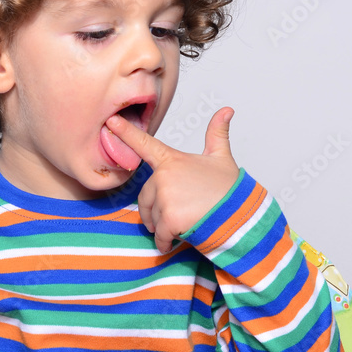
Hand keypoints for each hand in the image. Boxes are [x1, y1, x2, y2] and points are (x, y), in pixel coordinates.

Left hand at [106, 107, 238, 252]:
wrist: (241, 216)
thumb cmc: (229, 189)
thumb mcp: (222, 159)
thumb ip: (217, 134)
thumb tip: (227, 110)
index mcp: (172, 160)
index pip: (144, 144)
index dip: (125, 132)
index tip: (110, 121)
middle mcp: (164, 176)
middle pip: (146, 197)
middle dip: (157, 209)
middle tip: (180, 212)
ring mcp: (166, 197)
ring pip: (152, 217)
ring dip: (164, 226)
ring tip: (186, 222)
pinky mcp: (169, 218)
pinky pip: (159, 235)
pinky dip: (165, 242)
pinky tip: (177, 241)